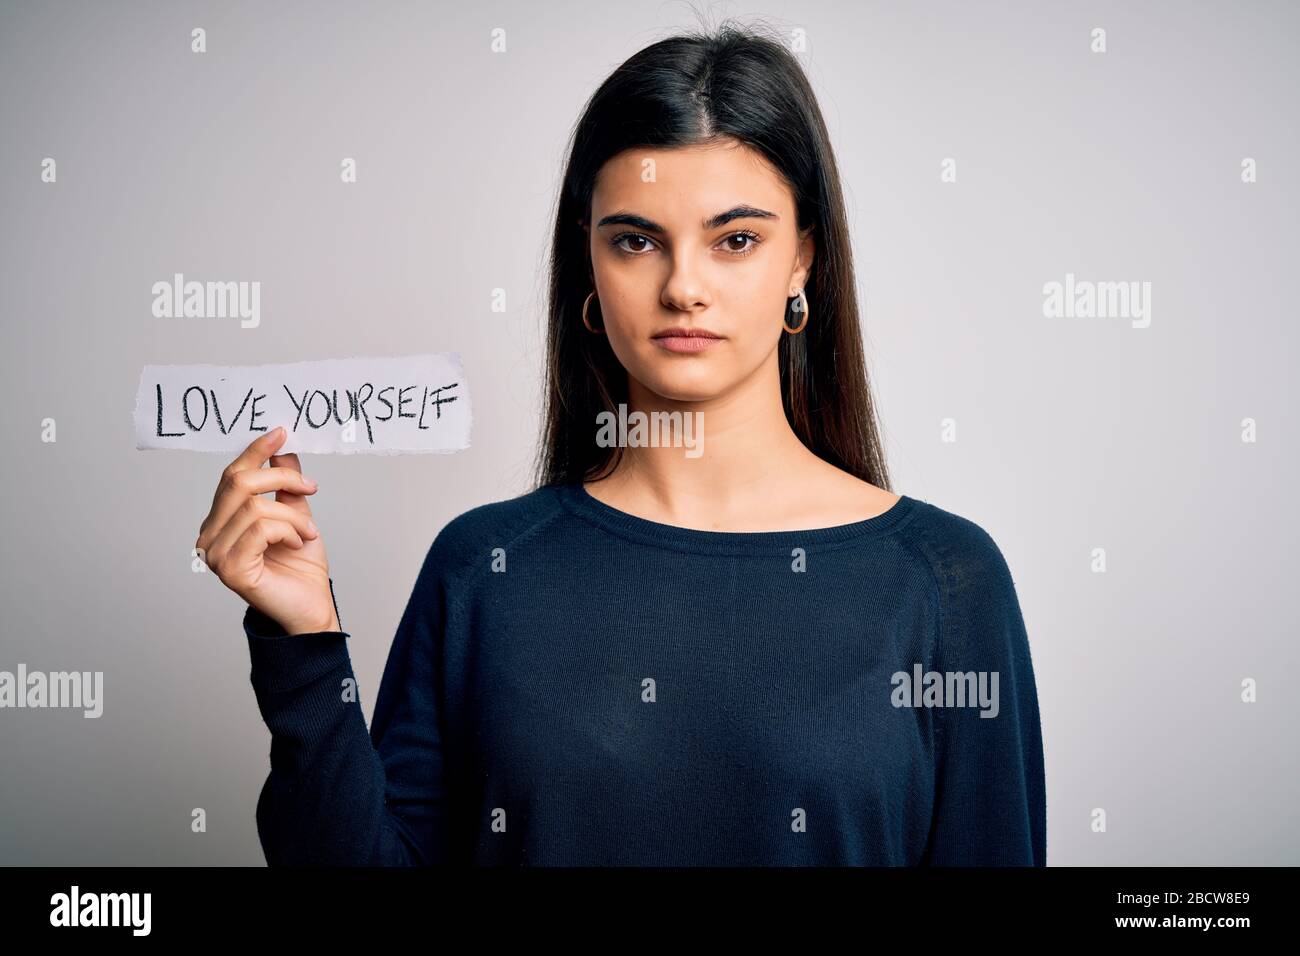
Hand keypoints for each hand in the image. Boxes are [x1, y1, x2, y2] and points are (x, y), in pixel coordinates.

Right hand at [195, 426, 339, 633]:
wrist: (312, 605)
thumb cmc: (300, 566)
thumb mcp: (296, 513)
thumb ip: (285, 483)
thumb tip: (282, 448)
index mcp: (220, 520)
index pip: (231, 475)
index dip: (255, 451)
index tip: (281, 431)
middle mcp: (210, 535)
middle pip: (238, 483)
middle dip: (281, 477)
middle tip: (311, 486)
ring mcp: (215, 554)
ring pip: (255, 506)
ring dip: (293, 515)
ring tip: (307, 532)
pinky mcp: (230, 569)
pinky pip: (261, 528)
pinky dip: (288, 530)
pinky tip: (297, 544)